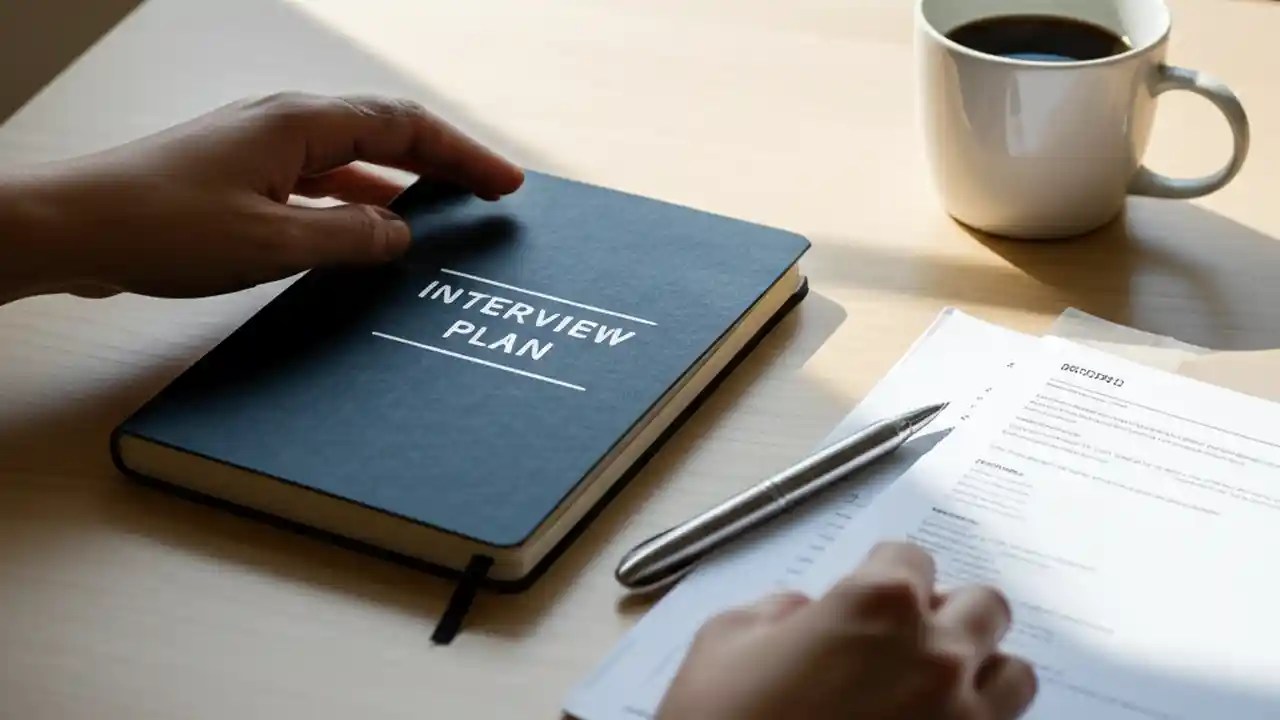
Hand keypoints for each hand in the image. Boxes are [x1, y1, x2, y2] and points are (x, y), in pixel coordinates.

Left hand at [0, 92, 522, 302]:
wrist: (70, 228)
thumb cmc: (161, 228)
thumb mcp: (275, 243)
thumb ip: (349, 239)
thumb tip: (401, 235)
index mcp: (300, 126)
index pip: (406, 127)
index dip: (464, 155)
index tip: (506, 184)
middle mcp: (283, 126)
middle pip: (385, 133)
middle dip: (443, 162)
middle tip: (488, 193)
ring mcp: (258, 150)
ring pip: (351, 160)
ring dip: (400, 184)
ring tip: (439, 216)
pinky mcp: (237, 179)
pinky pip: (316, 183)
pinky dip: (354, 204)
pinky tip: (363, 235)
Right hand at [656, 542, 1037, 719]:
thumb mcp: (723, 643)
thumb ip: (775, 612)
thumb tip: (802, 615)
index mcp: (877, 604)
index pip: (911, 558)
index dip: (883, 574)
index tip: (867, 595)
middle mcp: (935, 654)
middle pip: (984, 607)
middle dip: (949, 615)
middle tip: (908, 639)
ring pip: (1013, 675)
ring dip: (979, 672)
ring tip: (934, 690)